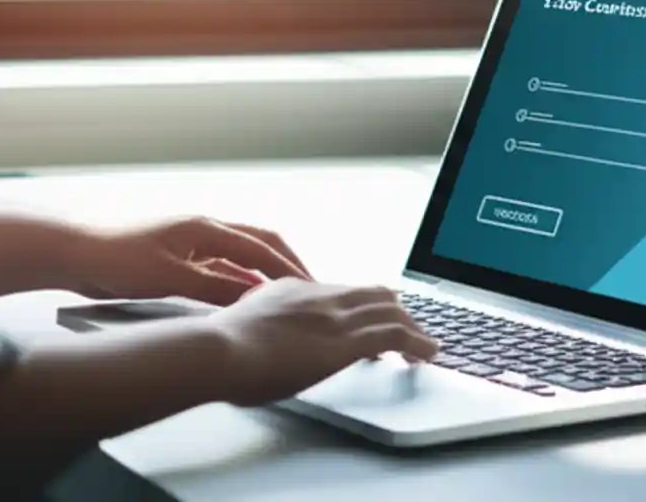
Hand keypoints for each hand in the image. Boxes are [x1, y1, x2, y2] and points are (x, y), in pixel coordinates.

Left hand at [68, 216, 312, 304]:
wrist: (76, 253)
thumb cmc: (118, 260)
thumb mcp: (170, 278)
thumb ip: (214, 288)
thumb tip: (256, 299)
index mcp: (206, 229)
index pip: (261, 248)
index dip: (289, 269)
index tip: (314, 289)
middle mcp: (204, 231)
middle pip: (259, 244)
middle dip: (287, 264)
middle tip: (311, 289)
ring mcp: (192, 243)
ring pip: (241, 257)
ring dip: (265, 275)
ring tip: (287, 298)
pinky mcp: (180, 258)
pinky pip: (222, 268)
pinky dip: (241, 282)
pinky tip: (246, 301)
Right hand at [208, 278, 438, 405]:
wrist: (218, 349)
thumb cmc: (218, 350)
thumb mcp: (242, 328)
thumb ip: (260, 330)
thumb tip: (260, 347)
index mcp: (293, 289)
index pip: (340, 293)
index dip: (361, 309)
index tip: (369, 322)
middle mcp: (319, 295)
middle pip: (372, 294)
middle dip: (395, 312)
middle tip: (408, 331)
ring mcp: (334, 315)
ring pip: (391, 311)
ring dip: (412, 328)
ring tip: (424, 346)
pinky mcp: (347, 340)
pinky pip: (396, 335)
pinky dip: (418, 343)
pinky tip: (427, 354)